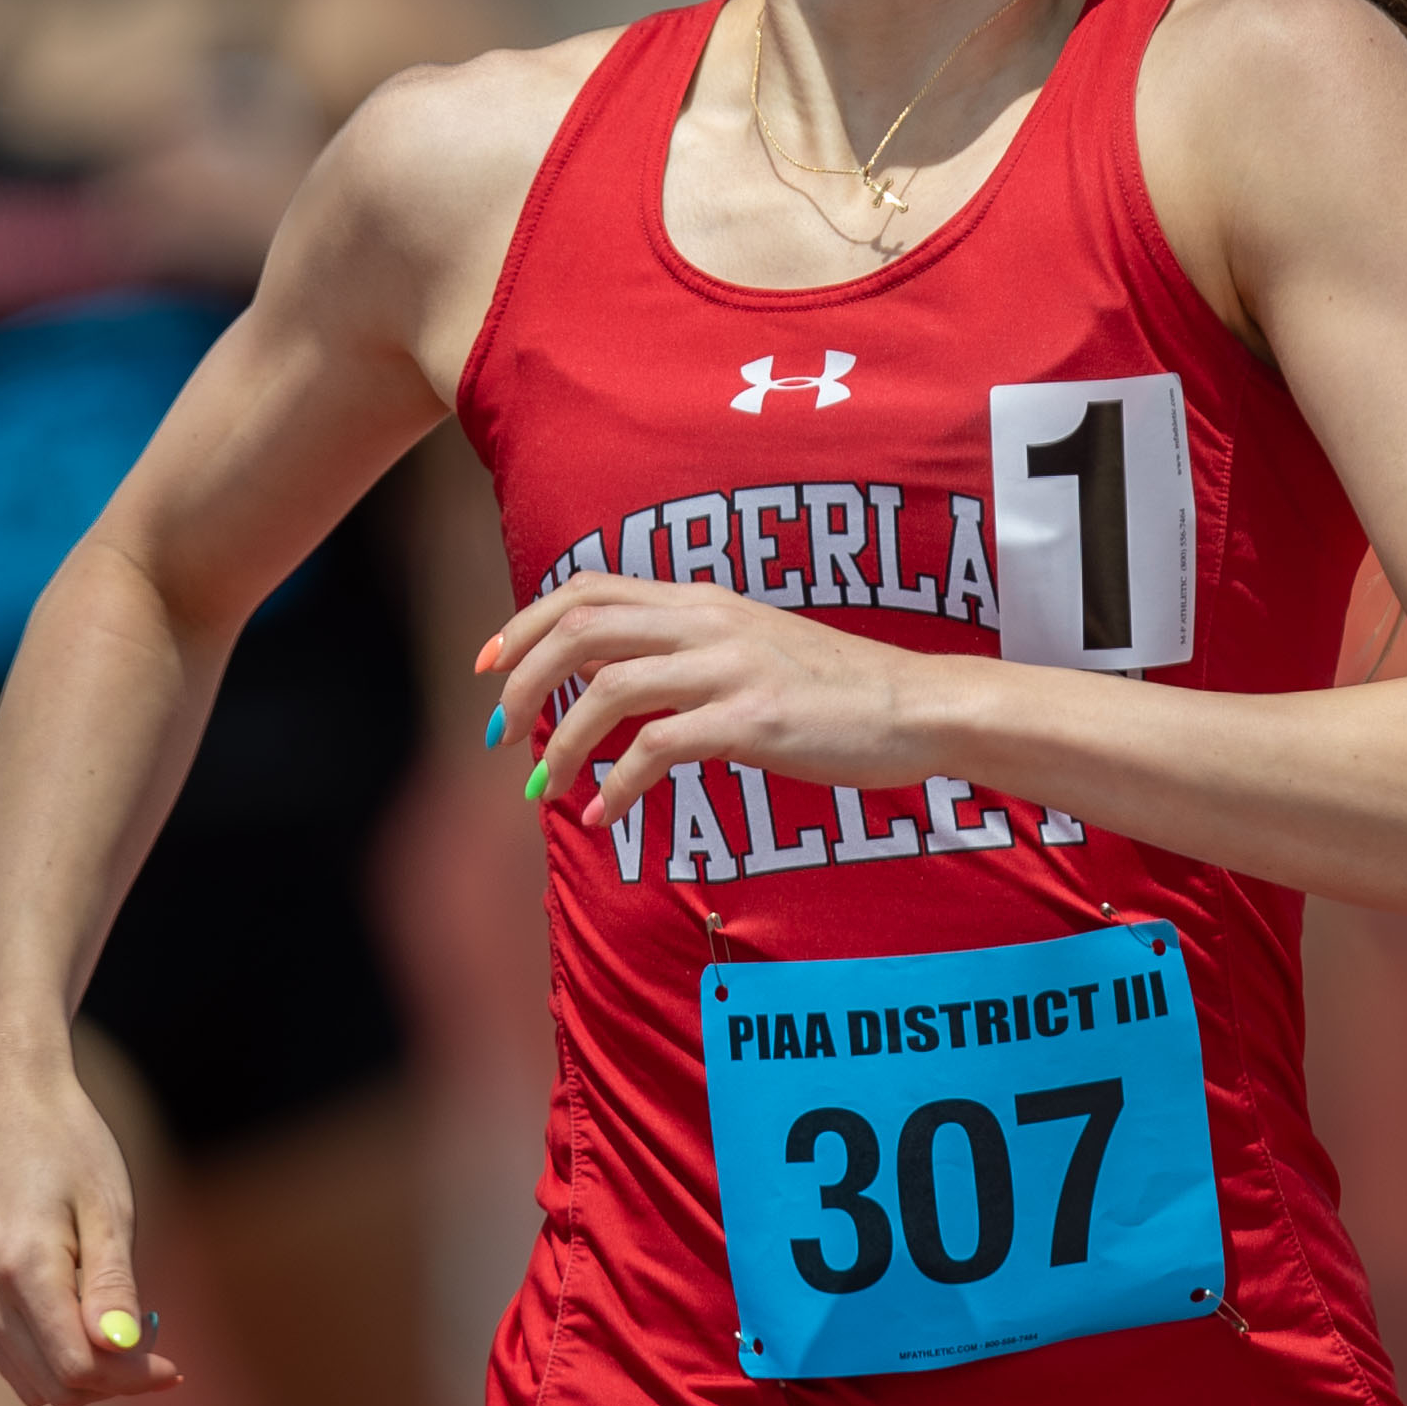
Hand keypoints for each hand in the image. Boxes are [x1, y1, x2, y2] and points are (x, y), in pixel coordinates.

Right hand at [0, 1036, 179, 1405]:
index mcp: (20, 1267)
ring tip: (116, 1318)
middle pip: (51, 1385)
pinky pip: (1, 1351)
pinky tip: (74, 1306)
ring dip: (76, 1369)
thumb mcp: (109, 1205)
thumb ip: (113, 1284)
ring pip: (24, 1378)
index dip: (130, 1378)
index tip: (174, 1365)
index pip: (77, 1368)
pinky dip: (43, 1349)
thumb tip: (125, 1350)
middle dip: (108, 1379)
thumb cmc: (68, 1143)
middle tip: (154, 1344)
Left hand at [489, 573, 952, 822]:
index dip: (526, 623)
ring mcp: (731, 668)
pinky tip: (605, 816)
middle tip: (500, 732)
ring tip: (544, 784)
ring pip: (608, 688)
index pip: (589, 589)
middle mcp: (709, 622)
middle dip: (523, 680)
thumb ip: (686, 649)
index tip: (490, 665)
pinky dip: (617, 786)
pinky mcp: (753, 720)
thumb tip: (611, 675)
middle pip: (581, 630)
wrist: (917, 706)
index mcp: (703, 601)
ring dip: (560, 741)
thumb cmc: (837, 688)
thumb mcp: (753, 646)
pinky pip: (658, 750)